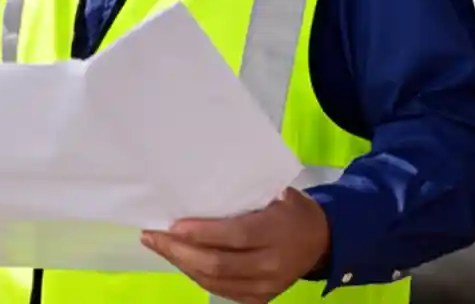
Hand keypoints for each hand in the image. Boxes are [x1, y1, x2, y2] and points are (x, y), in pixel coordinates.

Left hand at [141, 187, 329, 303]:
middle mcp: (270, 265)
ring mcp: (265, 286)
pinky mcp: (258, 298)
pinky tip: (179, 259)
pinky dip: (195, 275)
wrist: (322, 242)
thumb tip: (200, 183)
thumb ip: (245, 192)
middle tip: (152, 235)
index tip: (172, 224)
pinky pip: (219, 290)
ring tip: (157, 246)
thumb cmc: (292, 211)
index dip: (201, 233)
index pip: (234, 236)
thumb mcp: (278, 192)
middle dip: (179, 250)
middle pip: (217, 264)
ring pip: (213, 281)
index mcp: (276, 233)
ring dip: (181, 263)